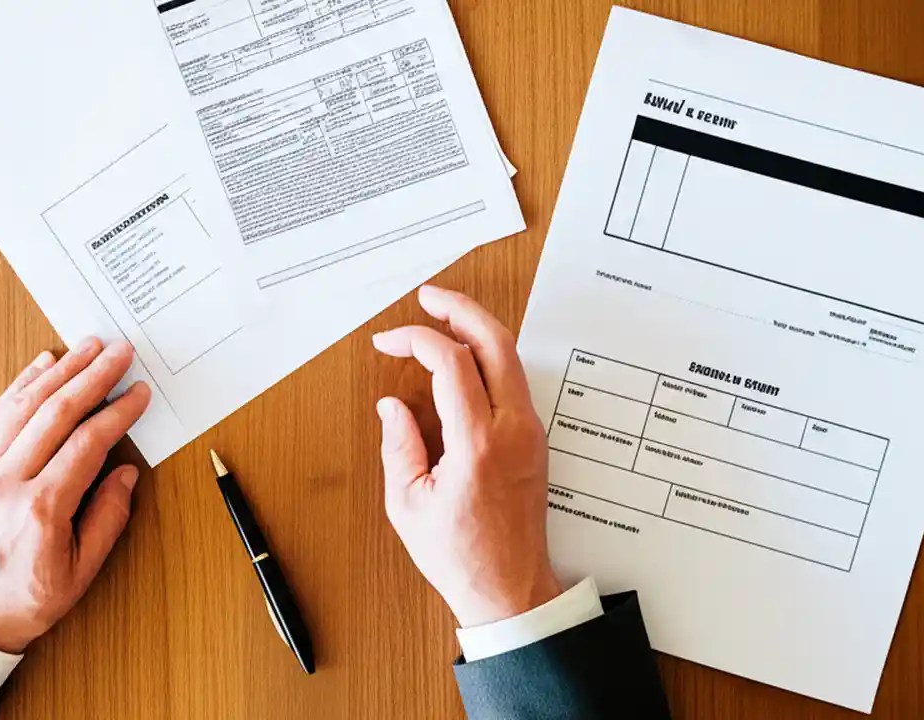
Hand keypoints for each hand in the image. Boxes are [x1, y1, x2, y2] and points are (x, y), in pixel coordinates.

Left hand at [0, 338, 150, 652]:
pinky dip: (17, 387)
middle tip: (117, 352)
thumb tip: (123, 473)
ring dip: (57, 372)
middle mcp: (5, 483)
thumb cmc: (24, 601)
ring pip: (21, 406)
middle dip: (92, 376)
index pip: (87, 442)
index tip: (138, 394)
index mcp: (40, 509)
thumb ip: (107, 518)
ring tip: (84, 348)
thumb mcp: (81, 571)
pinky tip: (40, 368)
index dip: (118, 412)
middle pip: (55, 413)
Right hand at [372, 286, 558, 627]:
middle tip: (428, 297)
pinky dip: (487, 357)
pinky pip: (513, 382)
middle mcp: (513, 430)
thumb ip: (398, 445)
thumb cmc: (461, 556)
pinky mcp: (534, 439)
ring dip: (477, 329)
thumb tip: (392, 405)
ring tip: (442, 318)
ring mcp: (530, 432)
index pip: (451, 362)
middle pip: (496, 342)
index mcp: (478, 444)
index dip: (416, 339)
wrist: (511, 588)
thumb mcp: (408, 504)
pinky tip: (461, 359)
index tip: (388, 342)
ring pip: (510, 358)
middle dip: (460, 308)